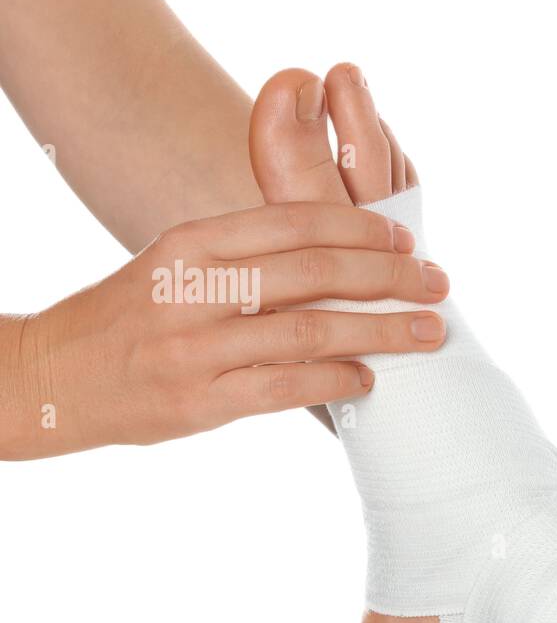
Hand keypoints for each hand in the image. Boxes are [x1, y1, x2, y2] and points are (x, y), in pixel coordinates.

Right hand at [0, 202, 449, 459]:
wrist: (52, 377)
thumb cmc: (134, 318)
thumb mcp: (178, 264)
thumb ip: (248, 256)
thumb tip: (340, 252)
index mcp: (193, 244)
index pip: (292, 221)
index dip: (360, 226)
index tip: (407, 236)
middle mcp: (194, 288)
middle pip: (313, 271)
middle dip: (389, 275)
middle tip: (438, 283)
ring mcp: (195, 347)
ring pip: (309, 329)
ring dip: (380, 331)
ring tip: (427, 333)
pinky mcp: (198, 401)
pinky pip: (284, 386)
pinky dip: (335, 380)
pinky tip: (369, 379)